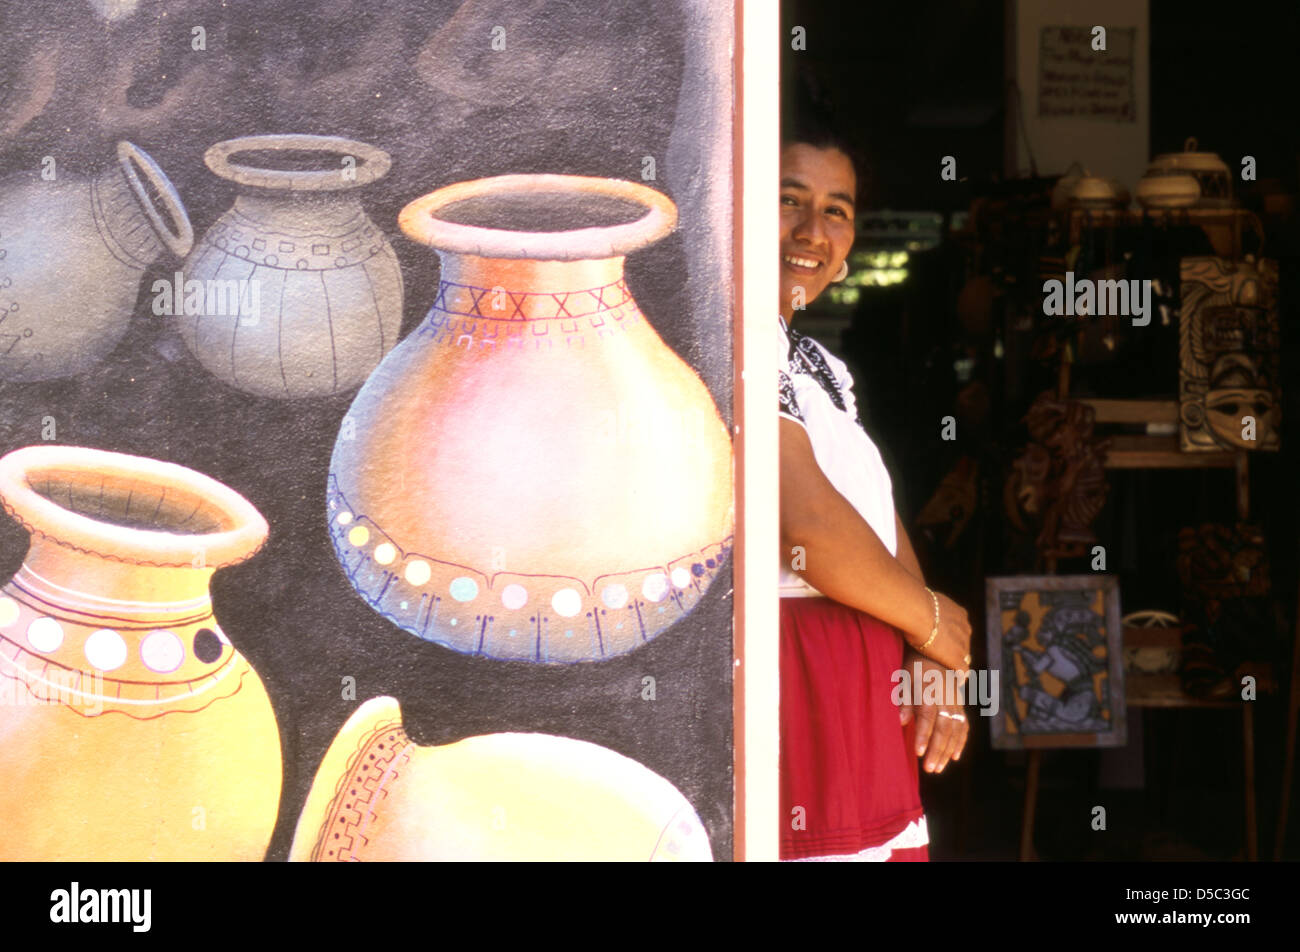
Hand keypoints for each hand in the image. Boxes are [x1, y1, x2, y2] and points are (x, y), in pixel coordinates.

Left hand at [899, 651, 969, 772]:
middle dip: (937, 750)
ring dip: (947, 751)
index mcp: (929, 690)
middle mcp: (946, 698)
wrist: (937, 650)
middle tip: (929, 769)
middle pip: (944, 728)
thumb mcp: (906, 678)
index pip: (927, 716)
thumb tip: (901, 722)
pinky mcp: (960, 705)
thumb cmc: (915, 666)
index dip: (924, 735)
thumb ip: (905, 700)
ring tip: (937, 768)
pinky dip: (960, 742)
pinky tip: (954, 757)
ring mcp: (956, 702)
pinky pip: (964, 726)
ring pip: (955, 730)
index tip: (919, 753)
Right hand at [903, 589, 971, 673]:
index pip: (960, 629)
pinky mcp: (956, 659)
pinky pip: (963, 671)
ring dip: (955, 662)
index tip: (942, 642)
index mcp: (960, 614)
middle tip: (942, 657)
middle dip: (955, 649)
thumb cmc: (915, 604)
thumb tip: (914, 601)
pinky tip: (954, 681)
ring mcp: (963, 644)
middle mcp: (965, 628)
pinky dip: (959, 676)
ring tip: (946, 671)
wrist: (917, 611)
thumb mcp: (925, 600)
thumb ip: (927, 606)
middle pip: (964, 643)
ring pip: (964, 657)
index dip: (951, 636)